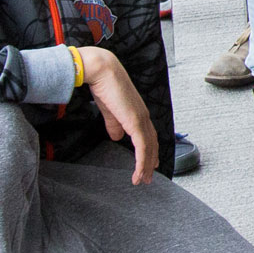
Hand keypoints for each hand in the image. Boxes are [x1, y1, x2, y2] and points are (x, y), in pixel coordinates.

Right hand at [77, 46, 157, 184]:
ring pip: (148, 148)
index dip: (149, 150)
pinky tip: (137, 172)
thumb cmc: (104, 86)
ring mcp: (141, 119)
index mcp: (138, 112)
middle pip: (152, 144)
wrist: (102, 71)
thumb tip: (116, 137)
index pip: (148, 135)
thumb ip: (114, 123)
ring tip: (142, 181)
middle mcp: (143, 115)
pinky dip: (141, 162)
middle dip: (150, 162)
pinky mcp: (136, 122)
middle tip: (147, 178)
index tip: (149, 164)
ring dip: (146, 166)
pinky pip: (142, 147)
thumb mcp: (109, 110)